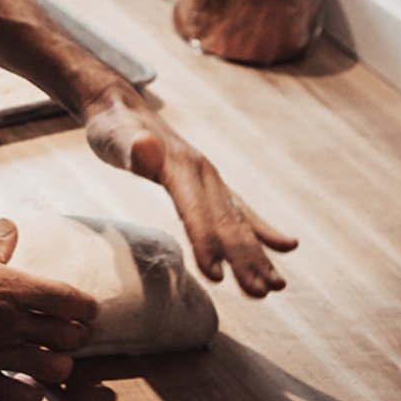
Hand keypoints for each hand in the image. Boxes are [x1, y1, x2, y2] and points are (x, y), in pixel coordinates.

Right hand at [0, 219, 96, 400]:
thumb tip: (9, 228)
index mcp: (10, 287)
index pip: (70, 299)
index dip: (86, 306)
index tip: (85, 308)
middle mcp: (10, 323)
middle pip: (70, 336)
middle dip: (76, 334)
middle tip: (69, 332)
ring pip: (55, 370)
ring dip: (60, 365)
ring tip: (52, 359)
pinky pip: (21, 397)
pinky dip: (32, 393)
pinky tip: (27, 384)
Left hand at [82, 88, 297, 295]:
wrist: (122, 107)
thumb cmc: (114, 127)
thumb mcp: (115, 135)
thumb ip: (132, 145)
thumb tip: (146, 144)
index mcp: (180, 165)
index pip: (195, 209)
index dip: (205, 241)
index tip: (216, 276)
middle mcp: (202, 173)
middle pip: (225, 221)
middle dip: (243, 258)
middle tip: (261, 293)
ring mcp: (209, 179)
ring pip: (238, 222)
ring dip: (257, 254)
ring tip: (276, 286)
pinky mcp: (208, 185)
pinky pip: (240, 212)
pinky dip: (262, 230)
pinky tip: (285, 247)